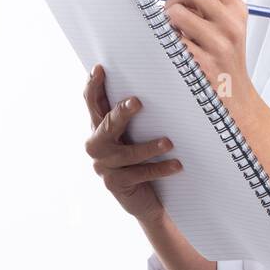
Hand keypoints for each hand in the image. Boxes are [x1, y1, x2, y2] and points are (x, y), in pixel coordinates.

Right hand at [83, 63, 182, 225]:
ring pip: (125, 154)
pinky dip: (159, 169)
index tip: (100, 69)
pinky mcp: (114, 184)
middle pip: (106, 125)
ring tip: (169, 143)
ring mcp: (103, 166)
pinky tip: (177, 166)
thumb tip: (164, 83)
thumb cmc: (145, 159)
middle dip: (121, 113)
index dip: (93, 86)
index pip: (92, 103)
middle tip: (138, 102)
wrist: (148, 201)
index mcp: (100, 127)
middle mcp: (97, 145)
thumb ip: (141, 115)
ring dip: (148, 148)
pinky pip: (138, 174)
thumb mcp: (139, 135)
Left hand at [157, 0, 258, 113]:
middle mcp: (231, 23)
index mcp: (236, 8)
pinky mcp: (204, 62)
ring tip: (176, 35)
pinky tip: (179, 53)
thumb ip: (204, 2)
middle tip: (172, 15)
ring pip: (177, 13)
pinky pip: (173, 41)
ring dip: (168, 23)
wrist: (236, 97)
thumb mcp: (225, 24)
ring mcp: (219, 43)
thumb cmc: (223, 58)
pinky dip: (169, 44)